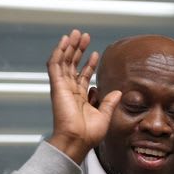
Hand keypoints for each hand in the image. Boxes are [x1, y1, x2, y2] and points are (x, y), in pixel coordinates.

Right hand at [45, 29, 121, 163]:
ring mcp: (62, 87)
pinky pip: (55, 65)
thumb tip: (117, 92)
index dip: (88, 64)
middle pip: (72, 64)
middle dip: (78, 49)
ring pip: (64, 61)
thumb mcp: (104, 116)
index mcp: (80, 97)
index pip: (83, 76)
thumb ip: (109, 102)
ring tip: (76, 33)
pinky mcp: (57, 86)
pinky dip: (59, 52)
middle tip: (84, 36)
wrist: (77, 140)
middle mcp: (70, 90)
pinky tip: (64, 41)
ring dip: (69, 46)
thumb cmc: (89, 134)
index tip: (96, 53)